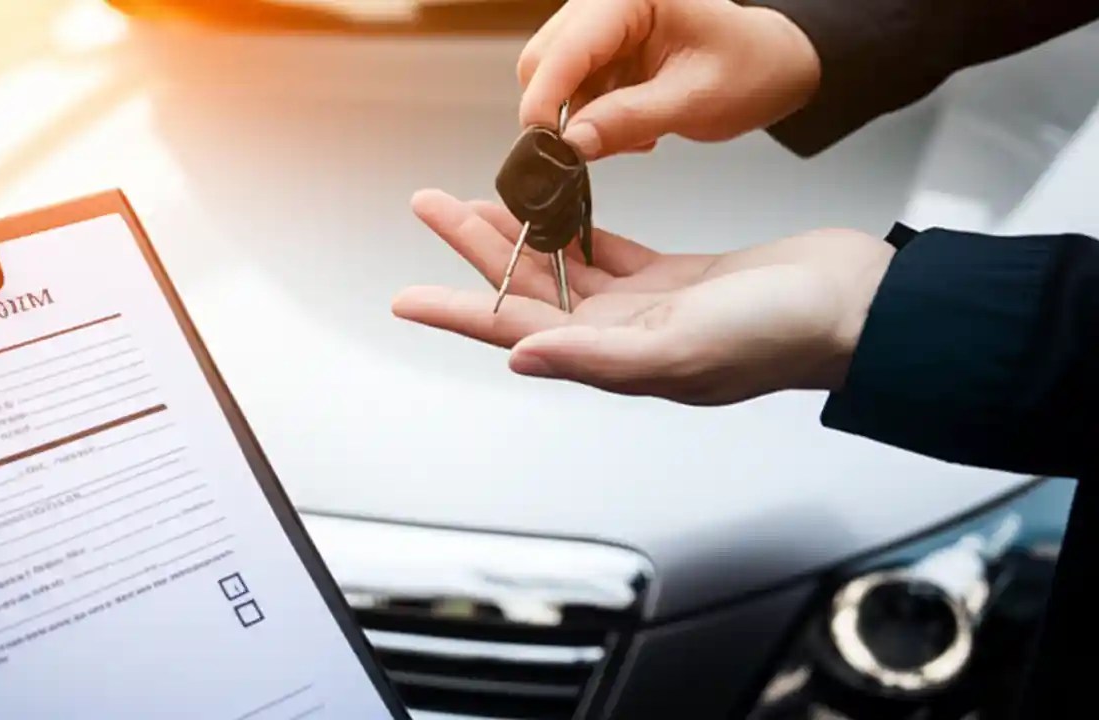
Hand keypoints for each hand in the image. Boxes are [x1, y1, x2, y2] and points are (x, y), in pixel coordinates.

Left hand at [392, 190, 893, 404]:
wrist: (855, 306)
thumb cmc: (783, 335)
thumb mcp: (682, 348)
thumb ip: (596, 356)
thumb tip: (519, 356)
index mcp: (615, 358)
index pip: (514, 330)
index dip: (456, 312)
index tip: (405, 295)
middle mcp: (621, 336)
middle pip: (527, 288)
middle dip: (474, 249)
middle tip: (431, 206)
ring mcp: (647, 306)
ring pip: (562, 265)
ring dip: (519, 232)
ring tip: (476, 199)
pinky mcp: (675, 277)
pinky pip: (608, 250)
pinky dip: (577, 228)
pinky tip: (554, 208)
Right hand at [518, 0, 820, 159]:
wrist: (773, 65)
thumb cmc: (751, 68)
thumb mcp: (694, 100)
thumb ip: (628, 120)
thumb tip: (572, 143)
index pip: (564, 50)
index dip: (545, 103)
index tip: (545, 151)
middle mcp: (606, 1)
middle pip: (543, 61)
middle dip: (560, 114)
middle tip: (594, 149)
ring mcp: (599, 24)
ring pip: (552, 79)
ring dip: (581, 118)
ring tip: (637, 133)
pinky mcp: (601, 48)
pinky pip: (572, 89)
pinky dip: (593, 116)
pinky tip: (633, 122)